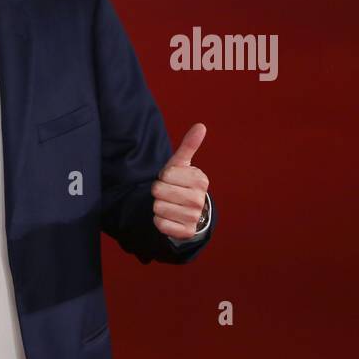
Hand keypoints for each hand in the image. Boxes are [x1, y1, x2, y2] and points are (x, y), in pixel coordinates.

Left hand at [152, 123, 209, 240]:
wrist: (189, 212)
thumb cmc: (181, 184)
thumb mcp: (182, 165)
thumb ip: (189, 146)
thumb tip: (200, 126)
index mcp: (200, 180)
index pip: (166, 174)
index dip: (163, 177)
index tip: (171, 180)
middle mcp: (199, 199)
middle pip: (159, 191)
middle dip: (158, 191)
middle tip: (168, 193)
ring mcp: (193, 217)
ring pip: (158, 208)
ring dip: (158, 206)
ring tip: (169, 204)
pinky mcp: (186, 232)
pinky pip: (160, 224)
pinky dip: (159, 221)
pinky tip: (168, 217)